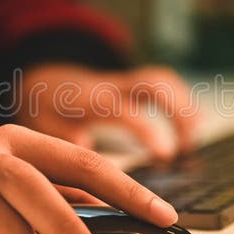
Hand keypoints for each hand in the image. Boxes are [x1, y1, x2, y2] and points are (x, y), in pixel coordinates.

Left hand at [17, 64, 197, 158]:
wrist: (46, 77)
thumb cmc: (45, 106)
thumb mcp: (40, 124)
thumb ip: (62, 137)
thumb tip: (86, 150)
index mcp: (90, 98)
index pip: (124, 108)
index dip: (147, 130)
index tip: (165, 156)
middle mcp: (113, 85)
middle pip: (153, 82)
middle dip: (178, 111)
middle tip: (188, 148)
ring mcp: (127, 83)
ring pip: (163, 80)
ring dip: (185, 107)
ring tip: (193, 142)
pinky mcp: (136, 87)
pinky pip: (166, 85)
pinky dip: (184, 103)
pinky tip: (192, 129)